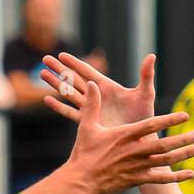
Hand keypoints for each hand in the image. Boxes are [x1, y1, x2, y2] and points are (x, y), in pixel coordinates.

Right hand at [41, 51, 157, 126]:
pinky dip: (59, 107)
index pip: (87, 71)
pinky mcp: (89, 123)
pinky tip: (48, 100)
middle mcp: (96, 97)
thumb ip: (146, 75)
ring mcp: (91, 110)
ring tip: (42, 74)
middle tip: (44, 59)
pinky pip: (71, 113)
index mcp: (106, 87)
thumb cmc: (145, 116)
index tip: (61, 55)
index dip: (74, 63)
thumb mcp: (145, 94)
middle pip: (74, 80)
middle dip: (60, 70)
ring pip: (69, 94)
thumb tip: (151, 56)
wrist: (140, 139)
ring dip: (56, 85)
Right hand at [62, 81, 193, 193]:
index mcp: (125, 136)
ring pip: (166, 161)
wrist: (80, 181)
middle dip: (183, 139)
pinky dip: (176, 177)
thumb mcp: (87, 126)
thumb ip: (92, 104)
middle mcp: (134, 152)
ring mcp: (137, 167)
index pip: (151, 126)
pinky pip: (160, 180)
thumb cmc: (84, 153)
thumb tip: (91, 83)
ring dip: (185, 154)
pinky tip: (191, 174)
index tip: (184, 116)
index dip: (169, 120)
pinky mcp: (136, 181)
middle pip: (164, 144)